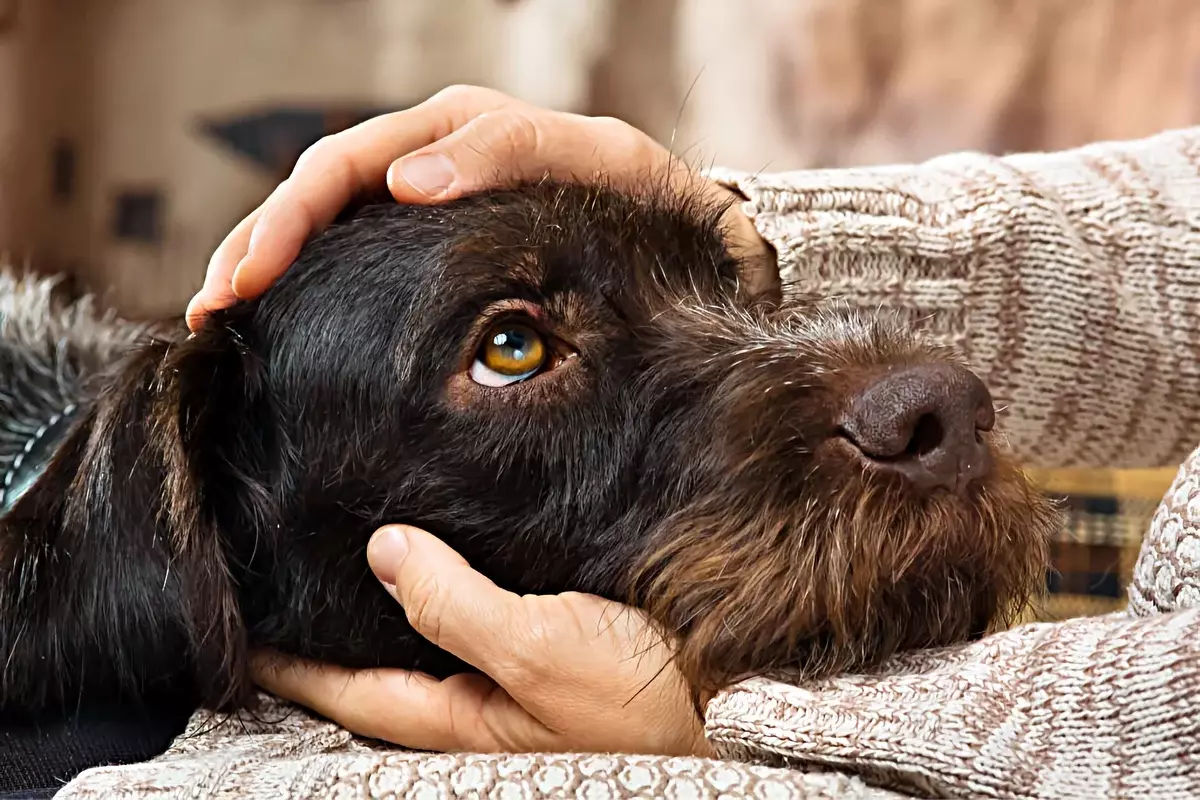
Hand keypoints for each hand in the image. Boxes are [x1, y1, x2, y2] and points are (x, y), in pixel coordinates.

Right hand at [188, 85, 772, 330]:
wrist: (684, 232)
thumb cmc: (642, 197)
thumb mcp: (594, 159)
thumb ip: (508, 153)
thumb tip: (407, 181)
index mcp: (455, 130)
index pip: (345, 165)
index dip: (290, 219)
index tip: (250, 279)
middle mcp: (429, 159)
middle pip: (315, 193)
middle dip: (256, 246)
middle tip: (212, 312)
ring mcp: (428, 202)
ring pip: (326, 225)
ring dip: (266, 265)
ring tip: (219, 320)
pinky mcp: (434, 247)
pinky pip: (358, 256)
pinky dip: (311, 284)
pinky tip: (280, 321)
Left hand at [251, 525, 709, 756]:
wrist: (743, 700)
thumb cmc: (648, 694)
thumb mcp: (543, 650)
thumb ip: (456, 605)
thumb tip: (383, 551)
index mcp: (467, 718)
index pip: (354, 690)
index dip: (295, 661)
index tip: (245, 624)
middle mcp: (485, 704)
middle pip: (388, 667)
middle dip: (337, 631)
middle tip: (289, 580)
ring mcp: (522, 681)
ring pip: (437, 640)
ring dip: (396, 605)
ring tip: (355, 559)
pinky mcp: (561, 648)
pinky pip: (487, 618)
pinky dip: (456, 590)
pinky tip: (457, 552)